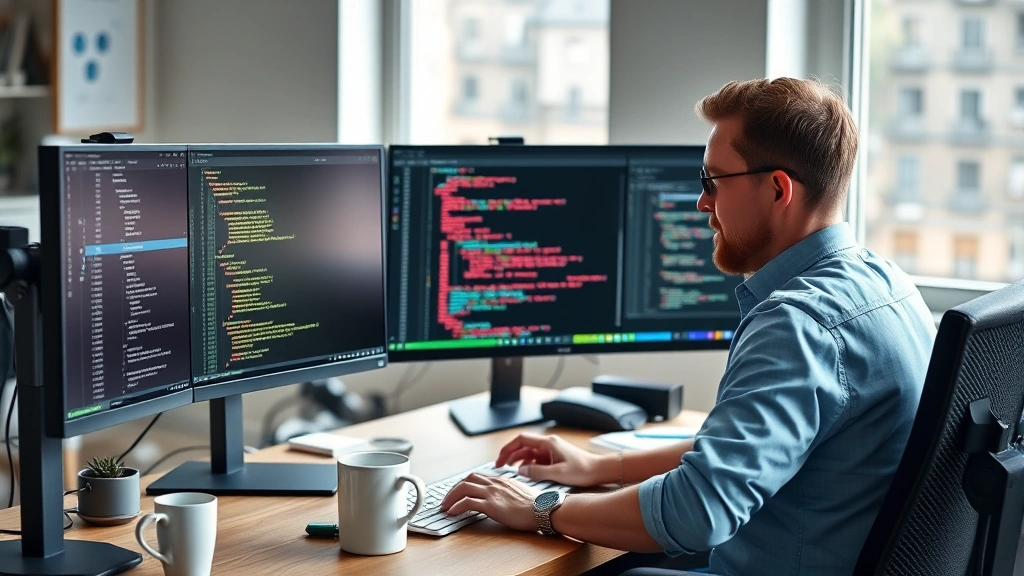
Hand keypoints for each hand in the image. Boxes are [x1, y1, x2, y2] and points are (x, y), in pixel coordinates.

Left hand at [440, 473, 538, 531]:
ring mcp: (492, 493)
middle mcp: (495, 483)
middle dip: (453, 489)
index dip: (464, 484)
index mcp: (501, 480)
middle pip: (467, 480)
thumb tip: (503, 498)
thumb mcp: (520, 493)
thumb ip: (508, 492)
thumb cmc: (537, 504)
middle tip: (446, 500)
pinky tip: (452, 513)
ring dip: (451, 497)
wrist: (544, 509)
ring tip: (445, 507)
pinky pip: (468, 503)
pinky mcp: (491, 505)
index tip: (457, 492)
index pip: (476, 476)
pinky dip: (456, 507)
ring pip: (463, 488)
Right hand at [495, 433, 612, 487]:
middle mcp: (548, 444)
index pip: (521, 440)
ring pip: (528, 453)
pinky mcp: (554, 457)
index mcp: (548, 443)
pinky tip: (525, 472)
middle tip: (499, 466)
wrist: (600, 470)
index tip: (500, 459)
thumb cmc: (583, 470)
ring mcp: (551, 450)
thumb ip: (537, 472)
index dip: (508, 448)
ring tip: (508, 470)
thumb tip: (520, 471)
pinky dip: (528, 464)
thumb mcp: (558, 473)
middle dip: (509, 454)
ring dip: (518, 460)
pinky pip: (536, 458)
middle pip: (523, 445)